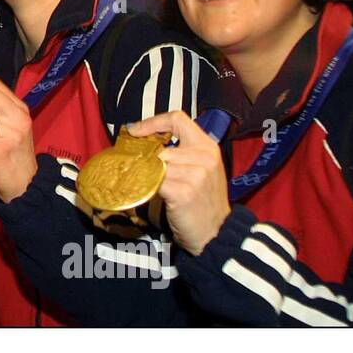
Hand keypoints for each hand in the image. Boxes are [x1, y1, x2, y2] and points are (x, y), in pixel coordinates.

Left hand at [128, 111, 230, 255]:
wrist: (217, 233)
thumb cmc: (204, 202)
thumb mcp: (201, 170)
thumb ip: (181, 154)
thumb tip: (145, 143)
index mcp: (208, 147)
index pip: (178, 119)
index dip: (153, 122)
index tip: (135, 131)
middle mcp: (204, 156)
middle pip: (161, 147)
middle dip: (145, 158)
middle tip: (136, 167)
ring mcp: (195, 174)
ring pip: (155, 165)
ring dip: (145, 175)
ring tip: (144, 184)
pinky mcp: (183, 191)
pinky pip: (153, 182)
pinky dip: (145, 187)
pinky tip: (146, 193)